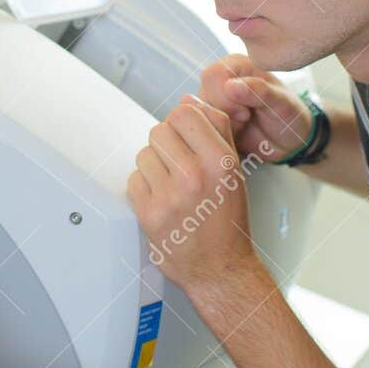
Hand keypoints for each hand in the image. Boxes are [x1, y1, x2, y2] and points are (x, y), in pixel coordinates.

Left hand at [126, 97, 260, 294]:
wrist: (219, 268)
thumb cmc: (226, 219)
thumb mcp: (234, 170)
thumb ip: (215, 130)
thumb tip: (189, 99)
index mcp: (220, 161)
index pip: (184, 113)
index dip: (181, 121)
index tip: (184, 134)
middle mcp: (196, 176)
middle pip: (159, 130)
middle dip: (166, 144)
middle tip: (178, 164)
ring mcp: (170, 196)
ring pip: (144, 154)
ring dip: (153, 165)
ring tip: (171, 183)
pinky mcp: (149, 214)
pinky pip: (134, 179)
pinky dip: (144, 186)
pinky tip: (161, 199)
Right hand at [197, 54, 311, 163]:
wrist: (290, 141)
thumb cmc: (290, 116)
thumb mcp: (281, 103)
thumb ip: (259, 91)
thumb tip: (230, 85)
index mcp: (237, 65)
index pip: (213, 76)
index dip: (226, 98)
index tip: (246, 113)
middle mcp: (220, 79)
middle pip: (201, 95)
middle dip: (223, 114)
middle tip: (245, 120)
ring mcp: (213, 99)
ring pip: (199, 114)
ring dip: (220, 126)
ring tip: (243, 127)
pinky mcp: (210, 118)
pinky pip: (201, 129)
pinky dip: (218, 136)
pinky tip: (235, 135)